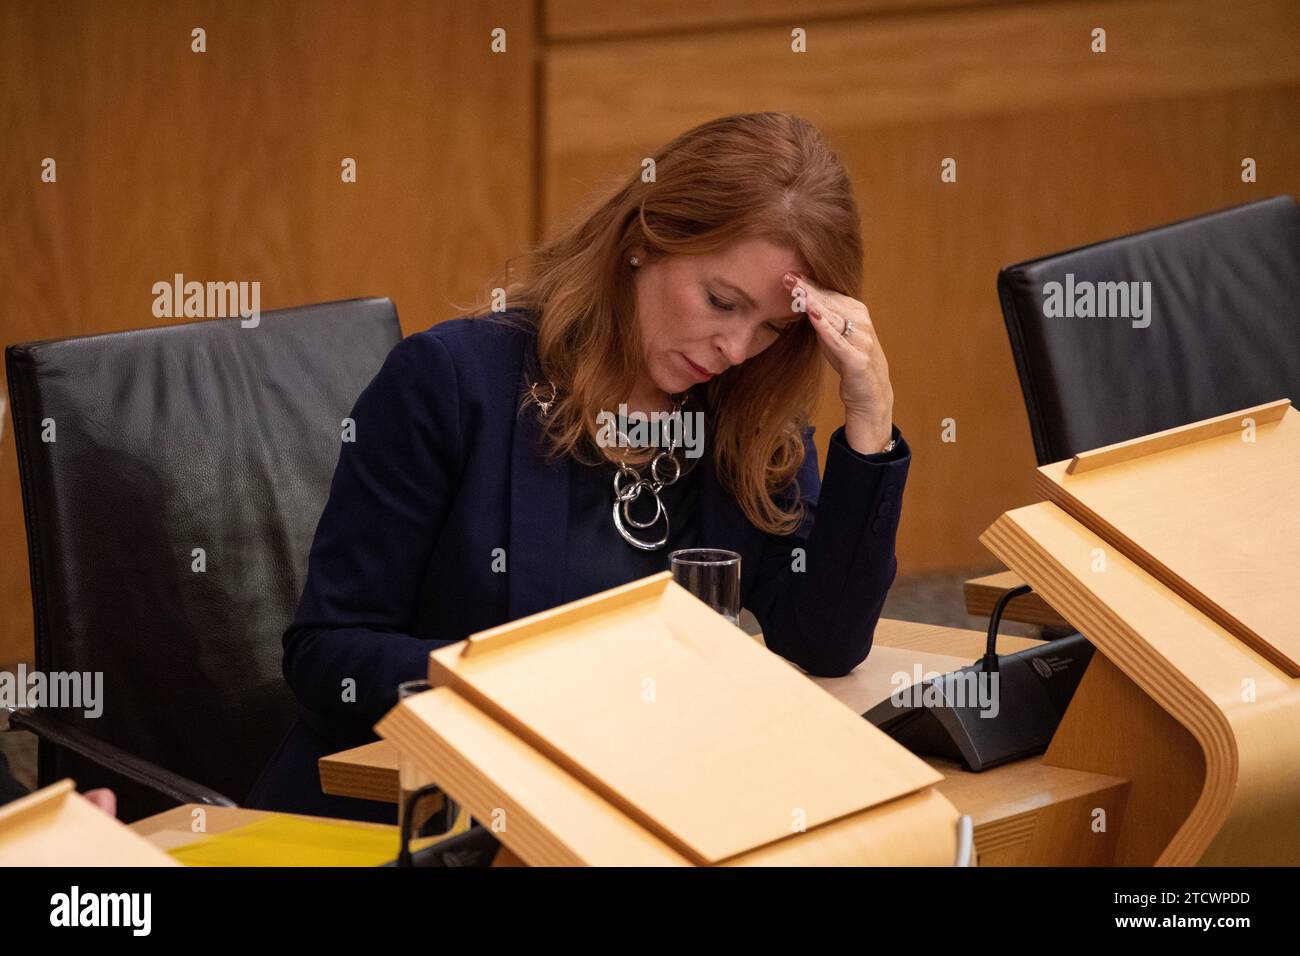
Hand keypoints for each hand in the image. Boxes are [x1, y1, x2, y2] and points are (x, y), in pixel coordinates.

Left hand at [782, 272, 894, 453]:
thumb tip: (801, 297)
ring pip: (833, 317)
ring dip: (813, 303)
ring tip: (796, 290)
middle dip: (808, 289)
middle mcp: (862, 322)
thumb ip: (822, 317)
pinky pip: (838, 340)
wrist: (871, 394)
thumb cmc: (849, 361)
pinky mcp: (857, 359)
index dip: (810, 284)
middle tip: (787, 276)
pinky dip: (825, 327)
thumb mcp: (833, 336)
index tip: (790, 274)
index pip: (829, 294)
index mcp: (857, 312)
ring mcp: (862, 340)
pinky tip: (812, 314)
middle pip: (830, 302)